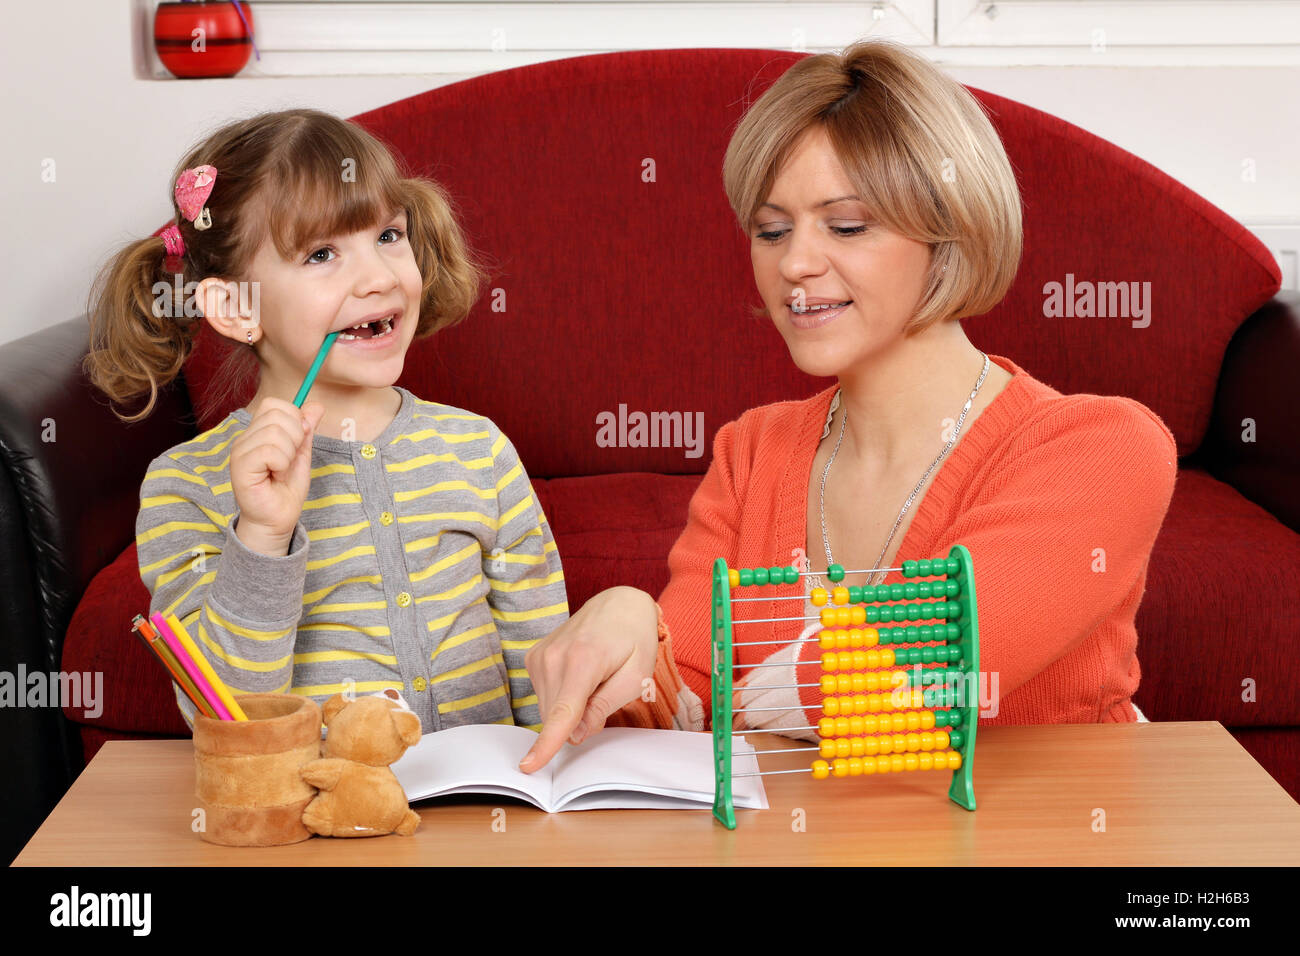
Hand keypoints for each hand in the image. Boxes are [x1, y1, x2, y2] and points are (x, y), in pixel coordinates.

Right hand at [230, 398, 324, 552]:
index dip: (295, 419)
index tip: (297, 443)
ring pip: (275, 432)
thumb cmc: (286, 489)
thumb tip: (316, 405)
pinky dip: (281, 464)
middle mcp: (245, 438)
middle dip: (296, 437)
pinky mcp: (240, 466)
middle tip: (289, 460)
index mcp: (258, 432)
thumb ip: (306, 430)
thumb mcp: (302, 454)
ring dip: (288, 454)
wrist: (277, 519)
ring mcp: (240, 451)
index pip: (274, 404)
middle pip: (277, 414)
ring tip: (281, 470)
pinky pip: (269, 451)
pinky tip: (275, 476)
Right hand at [518, 586, 659, 772]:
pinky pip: (544, 695)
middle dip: (577, 721)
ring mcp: (540, 654)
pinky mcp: (534, 656)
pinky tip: (579, 675)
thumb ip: (604, 707)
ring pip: (547, 709)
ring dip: (569, 708)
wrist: (618, 604)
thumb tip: (576, 735)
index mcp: (584, 660)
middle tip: (604, 692)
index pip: (562, 712)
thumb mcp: (636, 677)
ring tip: (593, 678)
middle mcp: (555, 656)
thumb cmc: (634, 639)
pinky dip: (561, 696)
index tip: (528, 766)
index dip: (547, 743)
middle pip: (555, 716)